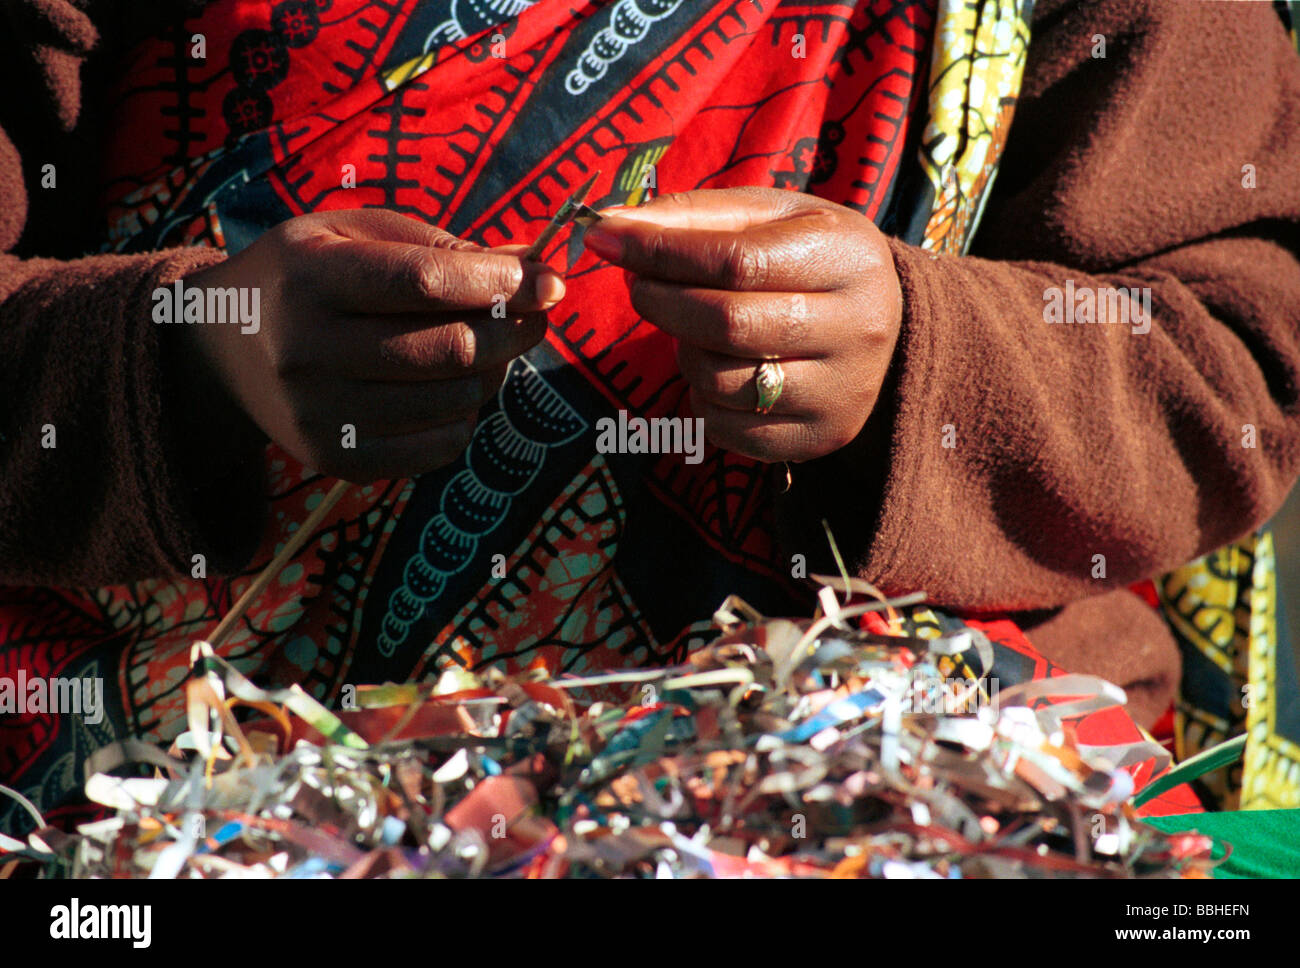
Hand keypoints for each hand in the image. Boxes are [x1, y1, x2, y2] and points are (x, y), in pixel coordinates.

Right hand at [179, 210, 563, 481]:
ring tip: (492, 349)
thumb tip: (524, 268)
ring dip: (493, 374)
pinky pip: (435, 449)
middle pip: (448, 350)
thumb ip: (433, 246)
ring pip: (451, 401)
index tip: (548, 281)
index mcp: (310, 277)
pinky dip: (464, 418)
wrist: (222, 350)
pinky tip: (454, 390)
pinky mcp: (335, 459)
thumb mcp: (349, 232)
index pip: (424, 283)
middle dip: (513, 331)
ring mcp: (319, 414)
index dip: (499, 284)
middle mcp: (308, 350)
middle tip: (536, 316)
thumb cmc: (305, 276)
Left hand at [582, 187, 900, 462]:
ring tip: (693, 329)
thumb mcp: (768, 217)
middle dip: (662, 303)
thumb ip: (693, 217)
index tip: (607, 241)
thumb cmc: (808, 259)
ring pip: (721, 381)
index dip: (660, 253)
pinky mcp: (821, 437)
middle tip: (640, 288)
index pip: (736, 260)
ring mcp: (842, 391)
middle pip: (727, 324)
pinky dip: (702, 400)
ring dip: (685, 353)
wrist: (883, 326)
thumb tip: (609, 228)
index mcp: (846, 256)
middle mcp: (857, 326)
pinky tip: (718, 370)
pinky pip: (727, 429)